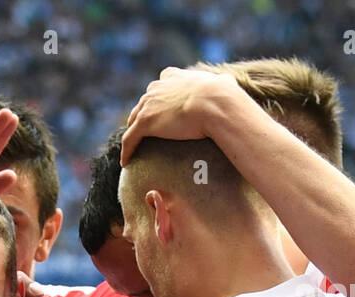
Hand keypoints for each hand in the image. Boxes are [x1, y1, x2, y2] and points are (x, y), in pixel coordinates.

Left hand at [121, 67, 245, 164]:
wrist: (215, 104)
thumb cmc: (223, 96)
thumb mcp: (223, 83)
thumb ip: (221, 83)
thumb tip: (229, 84)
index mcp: (173, 76)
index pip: (160, 84)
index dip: (158, 97)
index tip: (160, 108)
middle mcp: (157, 87)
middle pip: (143, 103)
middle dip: (143, 115)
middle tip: (145, 131)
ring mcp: (148, 104)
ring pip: (133, 120)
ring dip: (132, 132)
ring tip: (133, 146)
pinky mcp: (144, 122)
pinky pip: (129, 139)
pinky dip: (126, 150)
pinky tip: (125, 162)